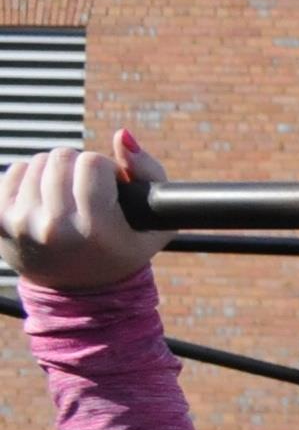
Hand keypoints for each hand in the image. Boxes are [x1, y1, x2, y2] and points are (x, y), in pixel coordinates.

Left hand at [1, 129, 169, 295]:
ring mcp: (21, 223)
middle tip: (85, 193)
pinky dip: (31, 179)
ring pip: (37, 162)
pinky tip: (43, 201)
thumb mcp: (154, 224)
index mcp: (94, 229)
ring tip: (65, 199)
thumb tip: (121, 135)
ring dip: (54, 173)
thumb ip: (149, 174)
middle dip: (77, 168)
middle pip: (61, 157)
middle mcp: (53, 227)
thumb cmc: (122, 251)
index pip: (92, 162)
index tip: (108, 190)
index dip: (105, 170)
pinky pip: (14, 171)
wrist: (80, 294)